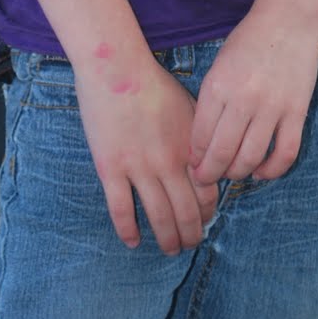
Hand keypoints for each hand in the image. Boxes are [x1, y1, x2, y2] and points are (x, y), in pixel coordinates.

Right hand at [75, 58, 218, 254]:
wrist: (116, 69)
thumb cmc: (153, 84)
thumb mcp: (187, 108)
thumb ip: (198, 139)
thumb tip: (206, 166)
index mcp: (189, 148)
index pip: (206, 193)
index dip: (207, 213)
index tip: (204, 221)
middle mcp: (168, 163)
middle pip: (185, 211)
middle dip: (191, 234)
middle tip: (189, 244)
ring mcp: (138, 168)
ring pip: (158, 216)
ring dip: (167, 238)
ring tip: (169, 249)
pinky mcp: (110, 168)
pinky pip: (121, 209)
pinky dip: (128, 229)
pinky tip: (133, 241)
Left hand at [189, 9, 317, 186]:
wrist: (288, 20)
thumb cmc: (248, 42)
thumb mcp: (218, 66)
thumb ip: (210, 102)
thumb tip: (201, 143)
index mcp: (217, 86)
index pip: (200, 138)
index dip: (195, 160)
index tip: (194, 168)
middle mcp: (243, 100)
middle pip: (222, 154)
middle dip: (210, 174)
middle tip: (207, 179)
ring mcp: (272, 108)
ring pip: (251, 159)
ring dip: (238, 173)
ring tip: (232, 173)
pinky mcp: (297, 112)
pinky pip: (285, 154)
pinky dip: (272, 171)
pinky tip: (262, 171)